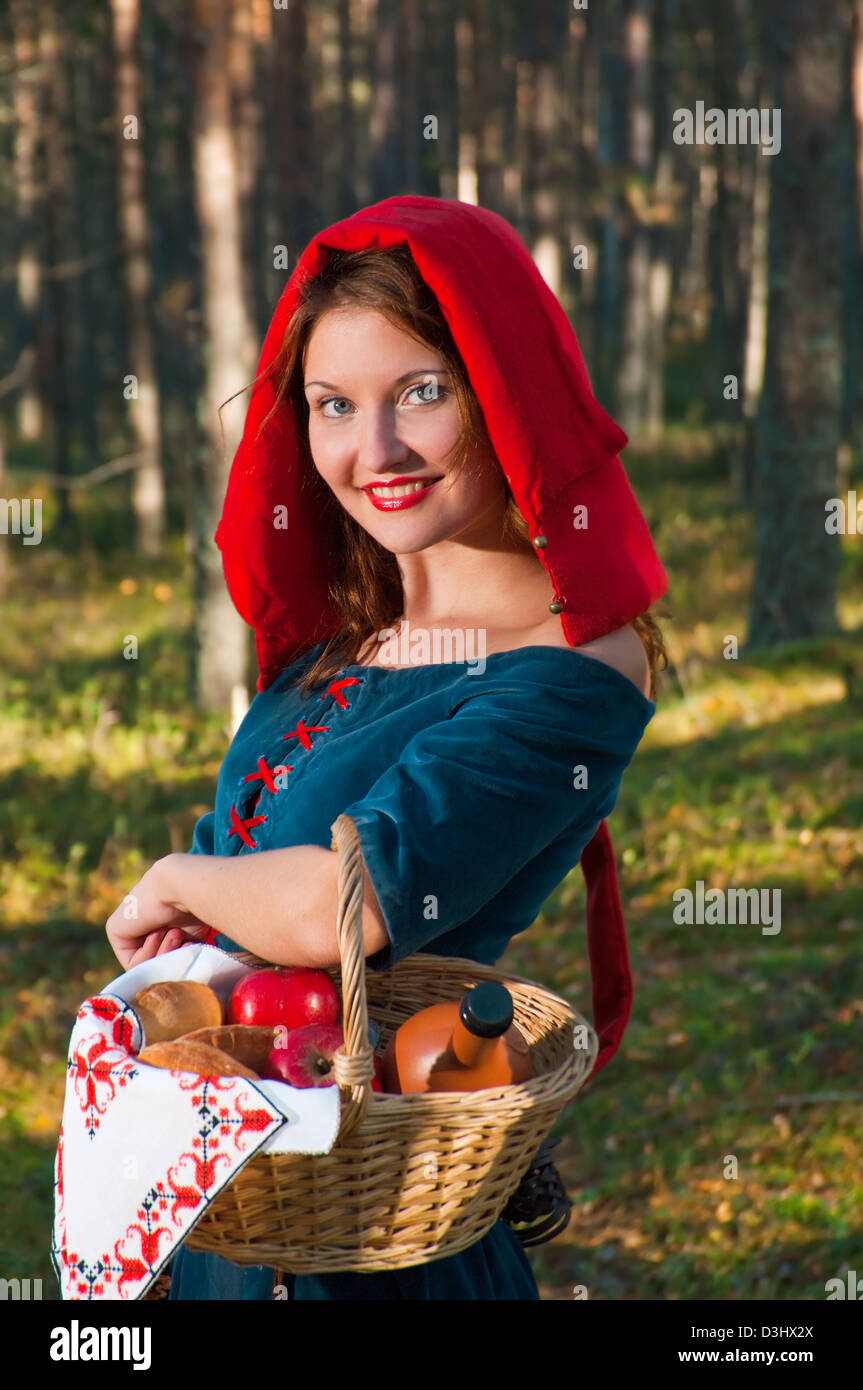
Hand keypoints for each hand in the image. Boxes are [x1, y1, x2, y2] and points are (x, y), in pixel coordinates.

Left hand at [105, 855, 212, 970]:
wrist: (183, 887)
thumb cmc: (196, 906)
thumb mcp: (192, 937)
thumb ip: (183, 954)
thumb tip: (182, 977)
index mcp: (160, 923)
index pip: (164, 957)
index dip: (179, 960)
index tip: (192, 947)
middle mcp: (143, 925)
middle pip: (155, 962)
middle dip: (171, 956)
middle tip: (183, 940)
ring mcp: (128, 928)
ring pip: (145, 964)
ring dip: (163, 953)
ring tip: (175, 933)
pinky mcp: (115, 930)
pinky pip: (131, 962)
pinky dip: (147, 953)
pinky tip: (157, 932)